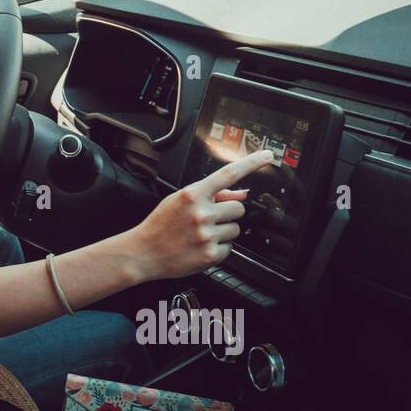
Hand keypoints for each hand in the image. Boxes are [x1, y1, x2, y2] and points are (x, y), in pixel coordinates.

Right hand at [124, 149, 274, 282]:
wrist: (142, 252)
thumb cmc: (160, 225)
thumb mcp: (179, 201)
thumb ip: (209, 195)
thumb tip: (240, 194)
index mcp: (192, 194)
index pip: (228, 174)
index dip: (251, 163)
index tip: (267, 155)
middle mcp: (201, 213)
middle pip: (238, 208)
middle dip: (228, 214)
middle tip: (209, 220)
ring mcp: (207, 234)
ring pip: (235, 229)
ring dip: (223, 232)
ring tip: (200, 235)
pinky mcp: (210, 254)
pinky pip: (229, 248)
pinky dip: (218, 249)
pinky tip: (200, 247)